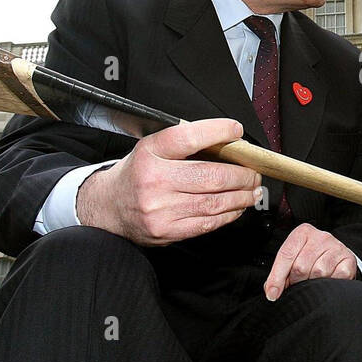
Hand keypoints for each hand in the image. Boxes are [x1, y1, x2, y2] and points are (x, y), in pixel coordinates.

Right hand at [76, 118, 262, 245]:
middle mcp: (154, 180)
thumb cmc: (136, 174)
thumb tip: (228, 144)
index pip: (188, 137)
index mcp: (150, 153)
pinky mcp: (166, 231)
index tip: (236, 130)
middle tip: (254, 172)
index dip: (217, 132)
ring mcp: (160, 209)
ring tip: (252, 190)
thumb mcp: (151, 149)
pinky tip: (237, 207)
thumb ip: (183, 144)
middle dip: (241, 174)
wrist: (108, 207)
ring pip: (214, 202)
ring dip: (241, 196)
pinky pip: (207, 223)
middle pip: (211, 175)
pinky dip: (229, 214)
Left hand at [263, 223, 359, 300]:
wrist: (336, 255)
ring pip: (318, 272)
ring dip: (313, 283)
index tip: (273, 294)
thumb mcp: (293, 259)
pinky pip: (335, 278)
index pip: (286, 255)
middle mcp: (321, 236)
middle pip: (301, 266)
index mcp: (302, 232)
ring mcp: (336, 247)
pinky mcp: (348, 259)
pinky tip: (327, 280)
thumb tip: (271, 292)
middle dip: (296, 281)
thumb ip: (279, 274)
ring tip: (313, 280)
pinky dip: (329, 283)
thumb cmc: (310, 258)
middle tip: (299, 283)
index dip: (277, 277)